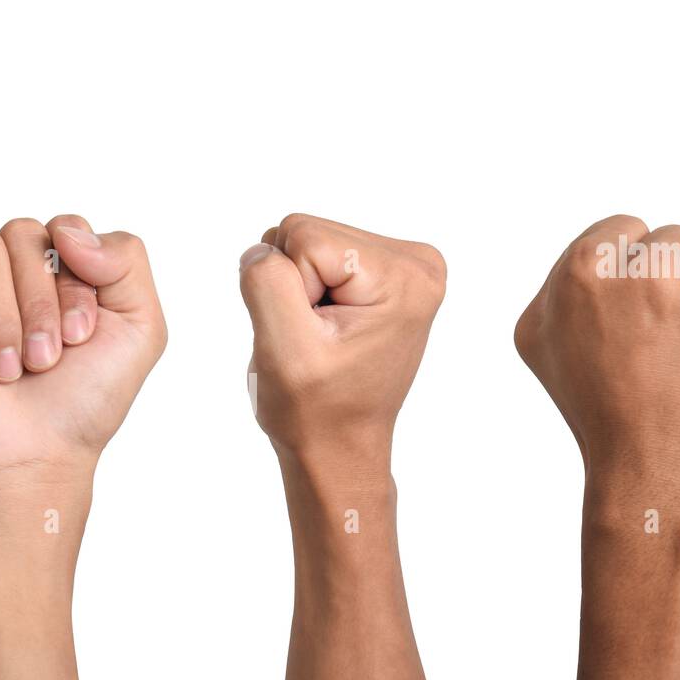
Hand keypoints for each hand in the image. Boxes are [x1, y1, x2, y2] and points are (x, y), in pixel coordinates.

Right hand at [0, 216, 166, 486]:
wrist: (33, 456)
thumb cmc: (83, 402)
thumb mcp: (140, 326)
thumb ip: (127, 257)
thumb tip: (64, 230)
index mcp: (55, 269)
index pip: (64, 228)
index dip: (77, 279)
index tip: (81, 337)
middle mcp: (5, 272)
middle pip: (22, 232)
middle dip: (40, 301)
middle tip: (45, 360)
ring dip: (4, 315)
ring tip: (9, 369)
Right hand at [239, 213, 445, 459]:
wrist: (337, 447)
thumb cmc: (314, 412)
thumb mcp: (284, 351)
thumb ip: (269, 283)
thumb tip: (263, 249)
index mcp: (404, 277)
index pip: (304, 238)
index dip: (289, 289)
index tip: (310, 337)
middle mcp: (416, 262)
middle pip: (309, 232)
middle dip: (295, 287)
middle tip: (312, 339)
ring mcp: (404, 266)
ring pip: (308, 242)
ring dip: (299, 292)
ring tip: (319, 337)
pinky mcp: (386, 272)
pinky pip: (317, 254)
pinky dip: (308, 292)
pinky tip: (325, 328)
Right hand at [513, 214, 679, 495]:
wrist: (659, 468)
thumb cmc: (594, 408)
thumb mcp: (538, 342)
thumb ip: (558, 281)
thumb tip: (596, 251)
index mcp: (587, 270)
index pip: (626, 229)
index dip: (628, 271)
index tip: (630, 311)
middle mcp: (651, 270)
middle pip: (676, 239)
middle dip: (672, 280)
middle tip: (660, 339)